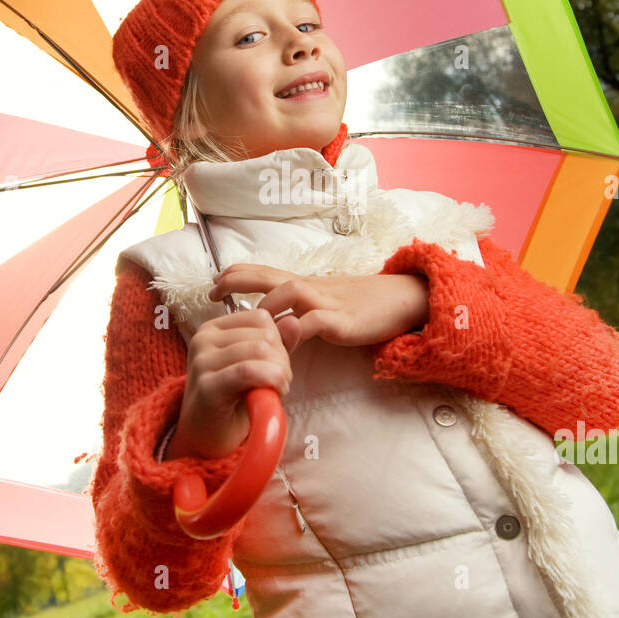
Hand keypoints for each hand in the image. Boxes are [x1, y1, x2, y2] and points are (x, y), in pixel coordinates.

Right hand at [173, 308, 294, 459]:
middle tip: (280, 381)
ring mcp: (202, 361)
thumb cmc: (233, 400)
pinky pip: (248, 371)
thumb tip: (295, 320)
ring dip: (279, 372)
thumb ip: (276, 343)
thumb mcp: (258, 365)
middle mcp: (203, 339)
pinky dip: (270, 380)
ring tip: (277, 388)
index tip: (277, 365)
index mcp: (213, 328)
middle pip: (264, 334)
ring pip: (260, 350)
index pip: (261, 317)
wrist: (207, 439)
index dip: (279, 340)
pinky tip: (275, 393)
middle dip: (282, 359)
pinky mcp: (207, 386)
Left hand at [209, 264, 428, 350]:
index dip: (239, 273)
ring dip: (266, 306)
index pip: (268, 271)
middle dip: (239, 280)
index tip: (215, 280)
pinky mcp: (343, 320)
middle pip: (270, 275)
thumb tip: (280, 322)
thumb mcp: (330, 302)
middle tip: (213, 291)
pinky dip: (297, 331)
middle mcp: (314, 288)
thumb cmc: (367, 303)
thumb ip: (305, 309)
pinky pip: (314, 322)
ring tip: (251, 324)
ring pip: (289, 291)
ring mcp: (328, 302)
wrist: (405, 299)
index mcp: (309, 285)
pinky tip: (285, 346)